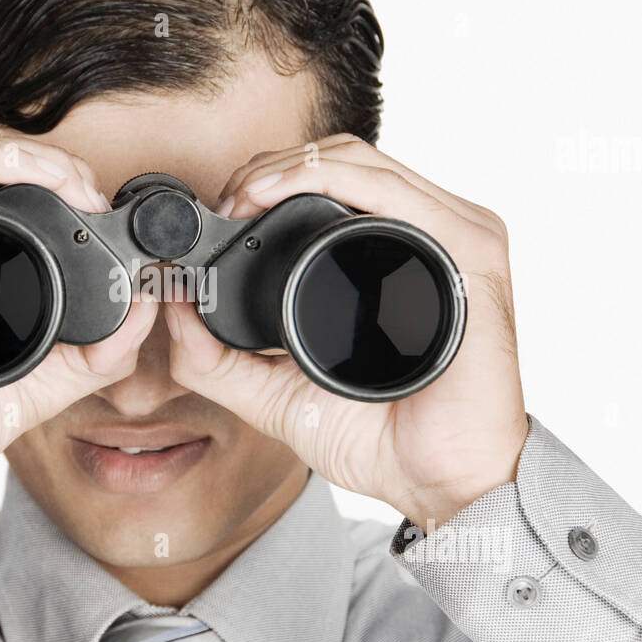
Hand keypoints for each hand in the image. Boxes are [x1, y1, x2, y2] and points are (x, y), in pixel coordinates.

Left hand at [164, 134, 528, 527]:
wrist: (440, 482)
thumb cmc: (380, 440)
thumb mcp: (276, 395)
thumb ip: (217, 360)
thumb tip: (172, 308)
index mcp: (392, 256)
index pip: (325, 182)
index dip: (264, 183)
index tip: (218, 213)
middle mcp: (425, 235)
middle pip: (336, 160)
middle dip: (267, 169)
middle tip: (224, 204)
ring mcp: (452, 236)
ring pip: (358, 160)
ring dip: (289, 166)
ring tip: (242, 198)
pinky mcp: (469, 250)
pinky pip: (394, 189)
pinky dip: (330, 177)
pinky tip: (280, 194)